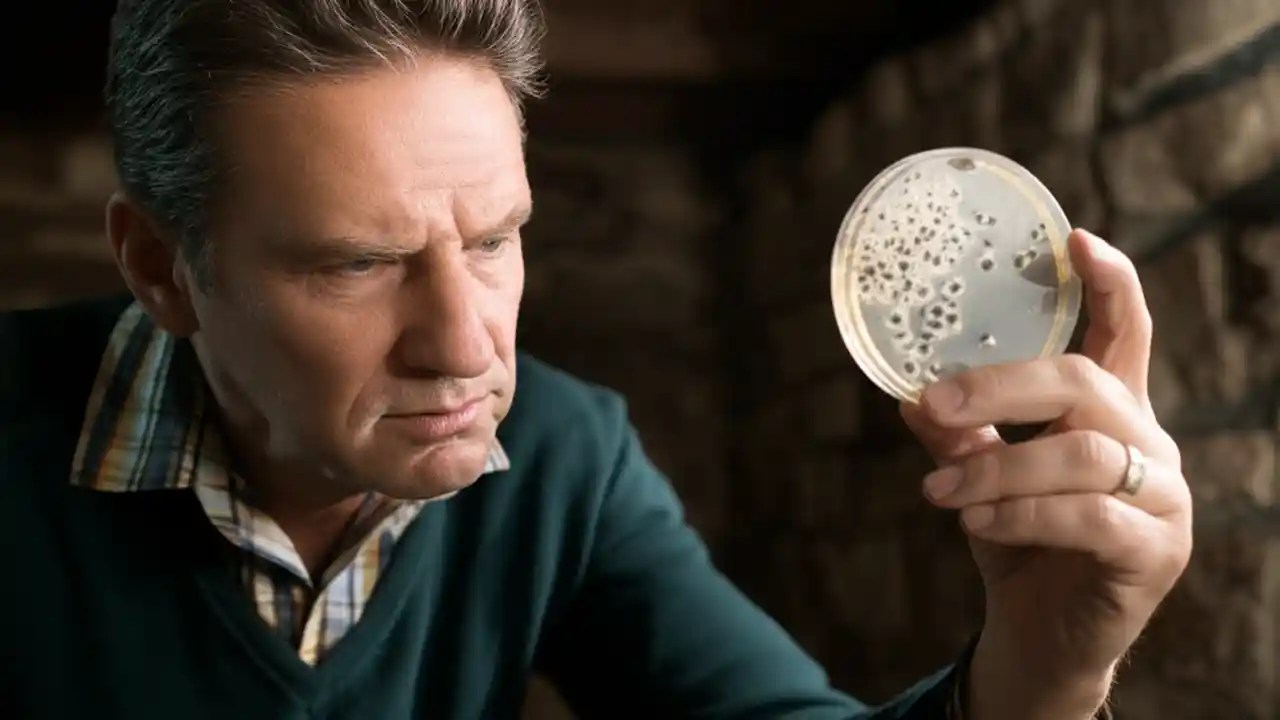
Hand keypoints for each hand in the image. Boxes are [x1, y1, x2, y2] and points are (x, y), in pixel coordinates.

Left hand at [900, 229, 1191, 719]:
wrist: (1043, 636)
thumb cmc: (1017, 542)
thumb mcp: (980, 479)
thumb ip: (959, 436)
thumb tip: (906, 393)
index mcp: (1113, 413)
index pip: (1127, 333)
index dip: (1110, 283)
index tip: (1075, 239)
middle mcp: (1148, 445)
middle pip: (1087, 383)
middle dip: (1002, 388)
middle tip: (936, 403)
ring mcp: (1162, 499)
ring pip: (1082, 454)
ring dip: (997, 467)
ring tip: (939, 491)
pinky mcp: (1154, 552)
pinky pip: (1088, 518)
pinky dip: (1020, 514)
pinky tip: (974, 520)